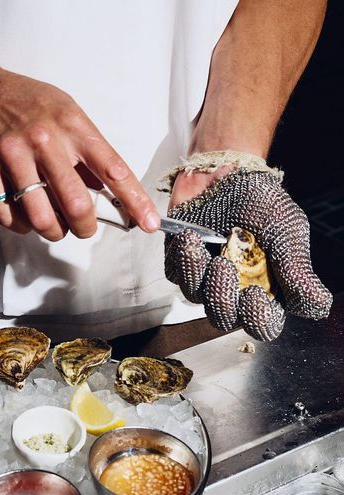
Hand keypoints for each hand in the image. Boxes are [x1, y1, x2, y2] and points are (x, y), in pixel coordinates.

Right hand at [0, 70, 159, 239]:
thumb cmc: (32, 105)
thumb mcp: (70, 115)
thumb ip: (90, 153)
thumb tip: (111, 193)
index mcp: (73, 126)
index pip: (113, 170)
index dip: (135, 201)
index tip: (149, 223)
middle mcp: (44, 141)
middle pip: (76, 204)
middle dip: (86, 227)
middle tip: (85, 227)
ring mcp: (12, 156)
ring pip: (41, 217)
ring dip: (55, 232)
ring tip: (56, 225)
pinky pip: (9, 217)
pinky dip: (24, 227)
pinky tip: (29, 218)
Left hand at [164, 167, 332, 340]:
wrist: (228, 169)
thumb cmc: (262, 202)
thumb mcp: (288, 232)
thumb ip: (298, 270)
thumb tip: (317, 304)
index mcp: (266, 291)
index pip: (263, 325)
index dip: (258, 319)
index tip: (256, 293)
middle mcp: (234, 291)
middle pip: (224, 318)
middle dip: (222, 296)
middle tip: (225, 266)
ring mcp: (204, 279)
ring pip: (196, 298)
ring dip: (200, 275)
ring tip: (207, 246)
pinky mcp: (180, 262)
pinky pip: (177, 274)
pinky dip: (183, 258)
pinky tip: (191, 237)